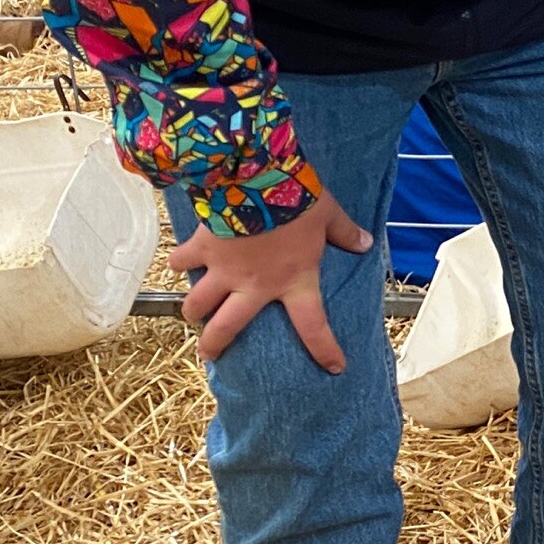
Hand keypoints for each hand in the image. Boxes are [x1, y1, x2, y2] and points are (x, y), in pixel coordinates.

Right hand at [171, 191, 370, 371]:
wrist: (254, 177)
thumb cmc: (297, 198)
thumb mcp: (329, 214)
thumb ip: (345, 233)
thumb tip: (366, 242)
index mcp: (294, 280)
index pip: (313, 325)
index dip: (324, 348)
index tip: (334, 367)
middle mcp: (255, 285)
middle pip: (228, 327)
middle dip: (215, 344)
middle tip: (210, 354)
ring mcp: (223, 270)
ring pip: (198, 303)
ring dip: (193, 310)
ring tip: (192, 314)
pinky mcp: (202, 249)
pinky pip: (181, 262)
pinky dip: (178, 263)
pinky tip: (177, 264)